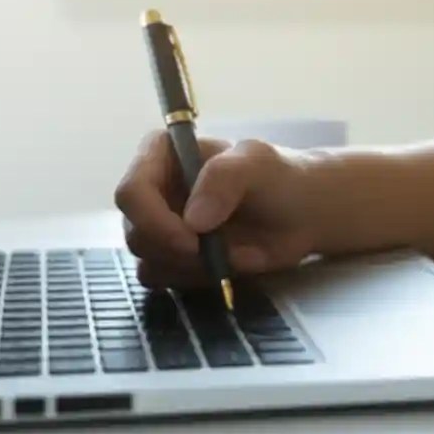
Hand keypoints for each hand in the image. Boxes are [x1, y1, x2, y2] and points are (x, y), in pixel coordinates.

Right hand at [114, 131, 319, 288]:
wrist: (302, 215)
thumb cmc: (279, 178)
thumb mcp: (258, 165)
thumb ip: (225, 179)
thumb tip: (193, 221)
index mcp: (161, 155)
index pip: (131, 192)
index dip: (153, 221)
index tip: (191, 239)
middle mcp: (152, 190)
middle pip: (136, 233)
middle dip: (179, 251)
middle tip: (222, 253)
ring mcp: (160, 225)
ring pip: (148, 261)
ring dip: (193, 267)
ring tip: (235, 253)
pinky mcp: (171, 256)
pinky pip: (164, 279)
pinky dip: (196, 279)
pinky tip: (228, 265)